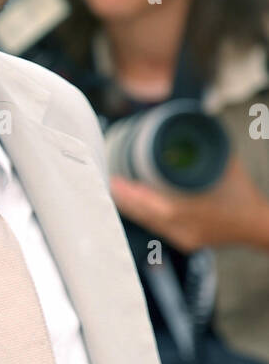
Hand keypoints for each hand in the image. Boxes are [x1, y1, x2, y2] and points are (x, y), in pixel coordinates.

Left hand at [109, 156, 268, 252]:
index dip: (135, 196)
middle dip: (125, 200)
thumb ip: (208, 144)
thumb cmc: (243, 194)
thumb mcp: (226, 164)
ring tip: (115, 190)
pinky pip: (155, 229)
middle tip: (110, 181)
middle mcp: (187, 230)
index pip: (158, 207)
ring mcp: (184, 240)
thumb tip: (189, 121)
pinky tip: (130, 205)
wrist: (257, 225)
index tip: (117, 180)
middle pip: (147, 218)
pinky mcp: (183, 243)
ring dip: (131, 208)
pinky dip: (142, 215)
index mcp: (197, 213)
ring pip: (149, 225)